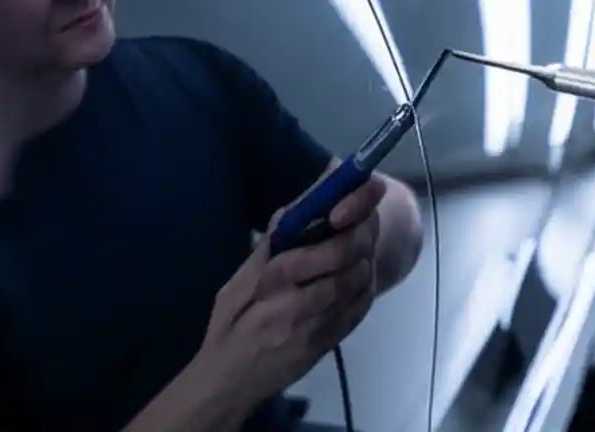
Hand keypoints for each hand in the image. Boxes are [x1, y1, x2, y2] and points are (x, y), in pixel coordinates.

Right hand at [189, 180, 384, 411]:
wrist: (231, 384)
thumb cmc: (228, 331)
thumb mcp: (232, 289)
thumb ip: (262, 254)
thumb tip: (290, 216)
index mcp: (269, 294)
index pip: (310, 256)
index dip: (335, 232)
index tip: (343, 210)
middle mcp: (299, 312)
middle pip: (343, 270)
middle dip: (357, 241)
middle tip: (361, 222)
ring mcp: (319, 330)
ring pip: (357, 289)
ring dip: (365, 261)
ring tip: (363, 242)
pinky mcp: (330, 344)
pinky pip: (359, 312)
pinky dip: (366, 286)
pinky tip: (362, 272)